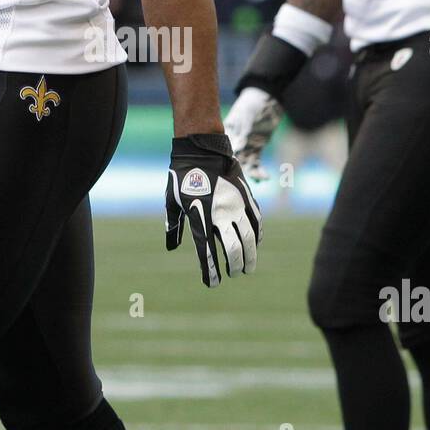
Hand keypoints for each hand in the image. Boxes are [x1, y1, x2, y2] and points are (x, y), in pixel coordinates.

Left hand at [165, 133, 261, 287]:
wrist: (201, 146)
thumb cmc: (182, 175)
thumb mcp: (171, 200)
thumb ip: (174, 225)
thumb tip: (172, 246)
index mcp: (199, 216)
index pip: (206, 252)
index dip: (211, 271)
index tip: (213, 283)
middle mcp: (219, 213)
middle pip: (233, 248)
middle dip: (234, 266)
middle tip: (234, 273)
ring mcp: (235, 204)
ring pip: (249, 237)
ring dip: (250, 255)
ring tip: (248, 267)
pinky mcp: (246, 196)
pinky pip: (256, 220)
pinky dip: (257, 235)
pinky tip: (255, 243)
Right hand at [223, 86, 282, 181]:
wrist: (266, 98)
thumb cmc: (251, 105)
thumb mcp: (245, 118)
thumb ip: (242, 134)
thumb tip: (237, 150)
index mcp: (226, 135)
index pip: (220, 152)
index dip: (222, 165)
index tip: (227, 175)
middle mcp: (234, 142)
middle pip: (232, 162)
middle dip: (237, 174)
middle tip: (245, 181)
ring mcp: (245, 146)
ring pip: (245, 165)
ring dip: (251, 174)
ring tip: (260, 179)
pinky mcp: (256, 147)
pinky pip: (256, 162)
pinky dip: (259, 171)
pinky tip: (265, 177)